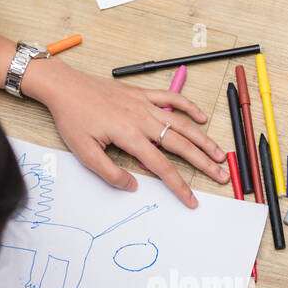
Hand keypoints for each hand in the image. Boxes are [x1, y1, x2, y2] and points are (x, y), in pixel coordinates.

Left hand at [25, 62, 228, 207]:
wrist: (65, 87)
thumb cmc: (73, 118)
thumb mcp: (85, 153)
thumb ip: (110, 173)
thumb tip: (133, 186)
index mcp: (130, 136)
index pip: (162, 166)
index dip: (179, 186)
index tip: (191, 200)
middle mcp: (142, 119)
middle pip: (181, 144)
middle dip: (204, 162)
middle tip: (222, 175)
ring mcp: (144, 104)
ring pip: (182, 123)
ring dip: (204, 138)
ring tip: (219, 153)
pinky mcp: (142, 93)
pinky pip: (172, 98)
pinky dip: (188, 106)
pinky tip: (201, 118)